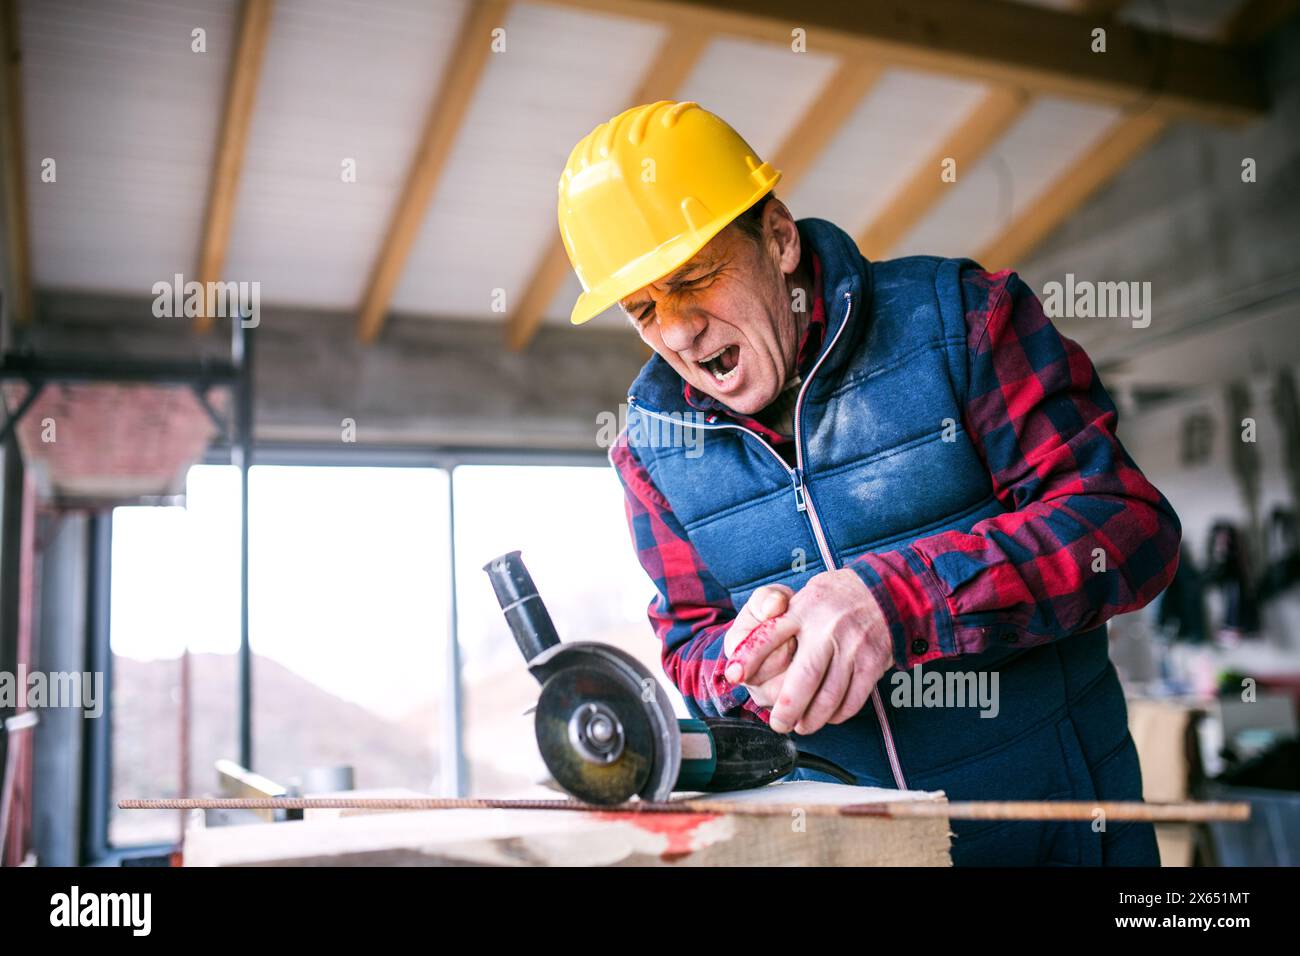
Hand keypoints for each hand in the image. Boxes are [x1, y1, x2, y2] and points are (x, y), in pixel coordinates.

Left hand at [729, 568, 893, 735]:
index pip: (768, 636)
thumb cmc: (830, 601)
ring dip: (813, 719)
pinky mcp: (873, 661)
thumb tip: (742, 650)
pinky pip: (853, 699)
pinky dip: (838, 714)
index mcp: (801, 610)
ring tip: (802, 726)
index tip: (733, 676)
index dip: (748, 657)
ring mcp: (852, 645)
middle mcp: (826, 627)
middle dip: (787, 709)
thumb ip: (770, 619)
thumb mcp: (798, 599)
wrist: (882, 591)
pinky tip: (830, 716)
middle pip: (802, 679)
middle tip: (778, 724)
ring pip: (829, 696)